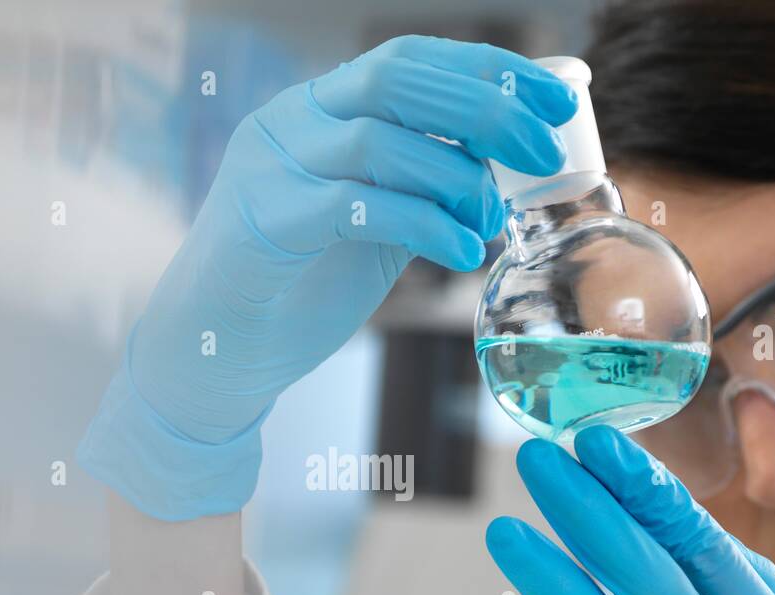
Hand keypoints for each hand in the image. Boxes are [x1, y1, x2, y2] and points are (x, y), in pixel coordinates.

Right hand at [79, 36, 578, 519]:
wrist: (218, 352)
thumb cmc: (298, 288)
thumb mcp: (373, 224)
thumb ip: (419, 188)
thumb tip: (501, 171)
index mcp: (318, 111)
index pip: (411, 61)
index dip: (489, 70)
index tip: (556, 98)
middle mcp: (291, 122)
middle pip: (398, 79)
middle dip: (486, 108)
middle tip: (541, 152)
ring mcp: (271, 167)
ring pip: (378, 140)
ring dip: (456, 177)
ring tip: (492, 220)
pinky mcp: (266, 221)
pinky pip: (357, 205)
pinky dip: (423, 223)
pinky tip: (461, 250)